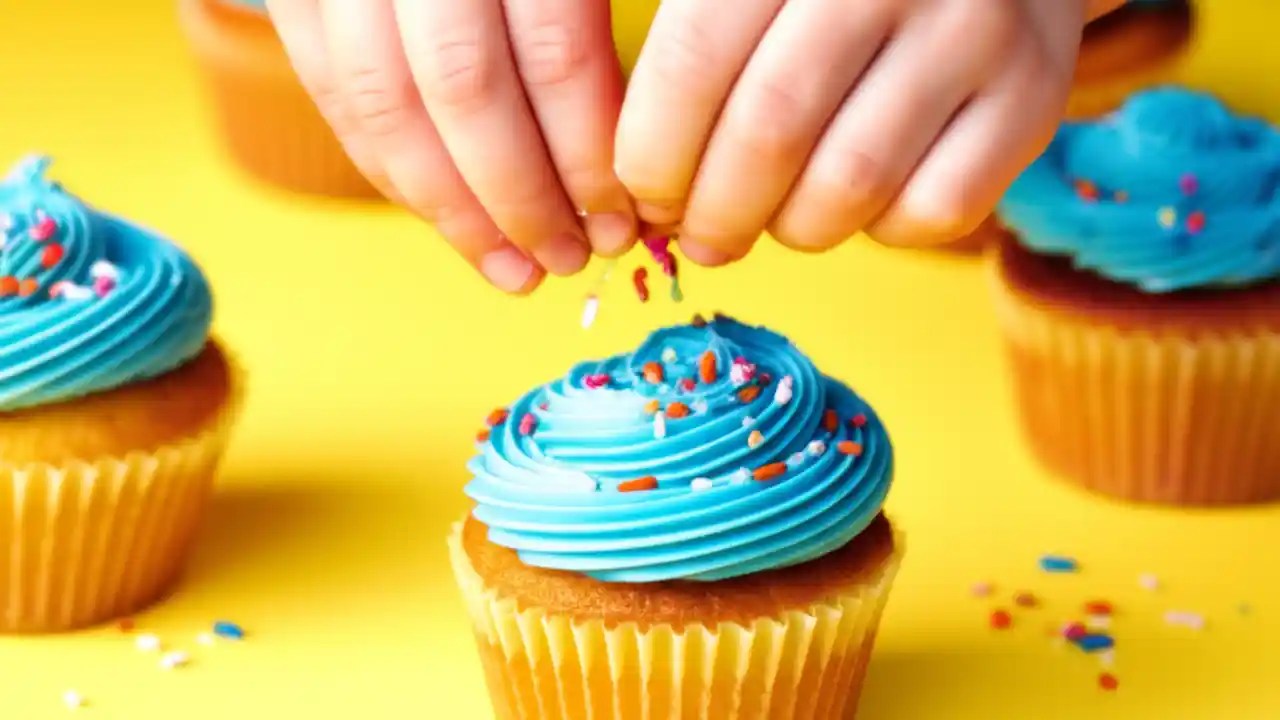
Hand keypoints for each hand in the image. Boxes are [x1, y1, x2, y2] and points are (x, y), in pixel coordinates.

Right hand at [265, 0, 638, 293]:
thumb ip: (591, 22)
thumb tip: (646, 140)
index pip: (551, 49)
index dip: (587, 149)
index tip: (623, 215)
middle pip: (464, 89)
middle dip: (522, 195)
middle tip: (570, 259)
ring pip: (388, 107)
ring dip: (454, 210)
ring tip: (514, 269)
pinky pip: (339, 100)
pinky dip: (394, 174)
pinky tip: (449, 223)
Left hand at [614, 0, 1125, 263]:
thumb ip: (684, 48)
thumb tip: (622, 183)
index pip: (695, 61)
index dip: (652, 151)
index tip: (642, 190)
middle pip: (769, 134)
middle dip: (712, 211)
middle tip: (697, 232)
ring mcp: (977, 33)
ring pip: (848, 187)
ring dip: (790, 229)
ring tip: (771, 217)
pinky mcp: (1033, 99)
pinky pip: (932, 214)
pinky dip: (878, 232)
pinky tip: (858, 203)